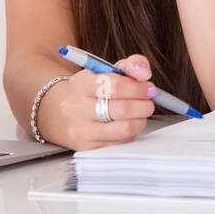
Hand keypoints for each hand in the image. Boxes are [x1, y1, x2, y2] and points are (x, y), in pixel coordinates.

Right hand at [40, 53, 156, 150]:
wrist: (65, 114)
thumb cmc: (93, 92)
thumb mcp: (108, 71)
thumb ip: (131, 65)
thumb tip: (144, 72)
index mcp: (80, 84)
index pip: (113, 84)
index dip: (137, 87)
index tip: (147, 87)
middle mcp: (75, 108)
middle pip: (122, 108)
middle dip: (144, 104)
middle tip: (149, 100)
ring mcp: (80, 130)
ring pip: (124, 128)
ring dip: (141, 119)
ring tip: (141, 112)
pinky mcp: (87, 148)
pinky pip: (120, 142)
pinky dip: (131, 133)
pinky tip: (128, 124)